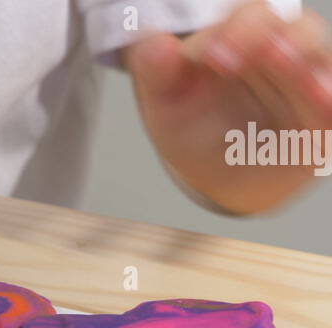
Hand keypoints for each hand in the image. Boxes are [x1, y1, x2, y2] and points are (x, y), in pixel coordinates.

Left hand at [124, 1, 331, 213]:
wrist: (219, 176)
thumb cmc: (193, 128)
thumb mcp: (166, 103)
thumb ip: (156, 71)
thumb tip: (150, 41)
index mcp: (238, 36)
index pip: (248, 15)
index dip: (236, 30)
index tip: (213, 57)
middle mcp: (279, 49)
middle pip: (291, 27)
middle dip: (273, 42)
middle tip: (259, 58)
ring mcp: (306, 80)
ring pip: (318, 55)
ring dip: (310, 65)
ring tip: (299, 79)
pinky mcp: (324, 113)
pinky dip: (331, 97)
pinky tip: (326, 104)